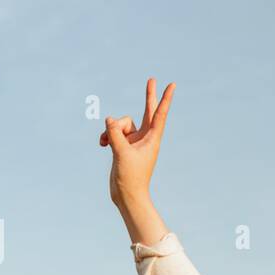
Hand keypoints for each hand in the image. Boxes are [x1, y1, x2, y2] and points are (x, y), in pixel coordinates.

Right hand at [100, 77, 174, 206]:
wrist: (126, 195)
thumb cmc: (130, 177)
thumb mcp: (121, 153)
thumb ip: (115, 134)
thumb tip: (109, 118)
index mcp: (152, 139)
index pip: (160, 114)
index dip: (165, 99)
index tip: (172, 85)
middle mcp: (145, 138)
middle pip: (147, 111)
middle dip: (148, 96)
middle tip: (152, 79)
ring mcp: (134, 141)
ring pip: (121, 123)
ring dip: (111, 130)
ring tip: (106, 143)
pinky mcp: (123, 146)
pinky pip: (113, 132)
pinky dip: (106, 135)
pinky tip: (101, 144)